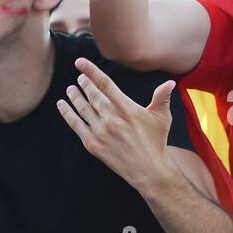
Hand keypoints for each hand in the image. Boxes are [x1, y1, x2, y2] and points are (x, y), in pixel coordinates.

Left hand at [56, 57, 176, 191]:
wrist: (148, 171)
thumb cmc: (156, 142)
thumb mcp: (162, 118)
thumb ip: (162, 97)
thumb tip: (171, 82)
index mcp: (127, 109)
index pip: (105, 84)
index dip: (91, 71)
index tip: (80, 62)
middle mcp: (112, 119)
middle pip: (92, 95)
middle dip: (84, 84)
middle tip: (79, 77)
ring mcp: (101, 132)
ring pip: (82, 108)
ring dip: (74, 96)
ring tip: (70, 88)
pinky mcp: (93, 144)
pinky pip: (76, 125)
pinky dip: (67, 113)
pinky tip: (62, 104)